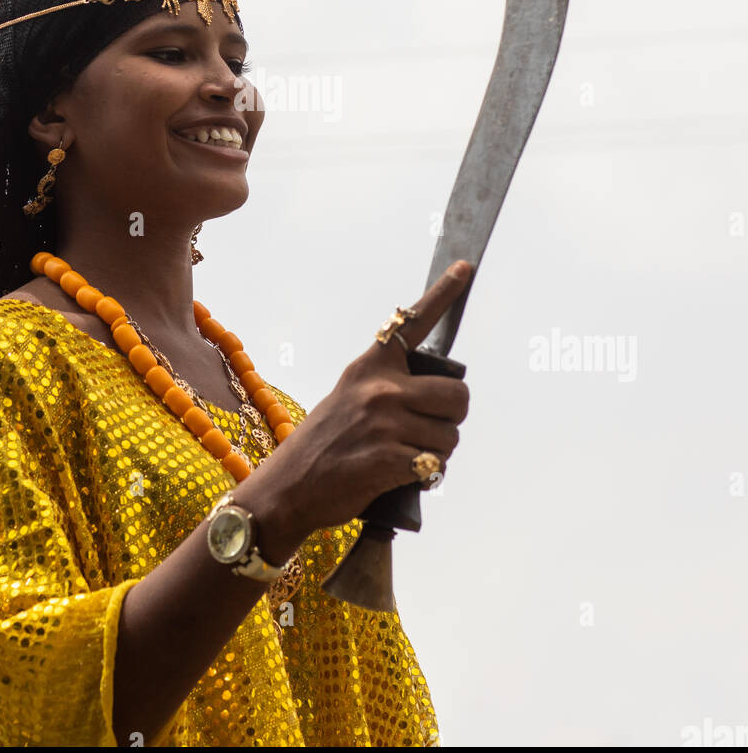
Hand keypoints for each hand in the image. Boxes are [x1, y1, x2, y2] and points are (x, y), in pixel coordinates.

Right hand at [239, 260, 473, 544]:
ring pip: (450, 437)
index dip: (444, 292)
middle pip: (457, 395)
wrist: (288, 486)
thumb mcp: (350, 397)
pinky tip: (400, 476)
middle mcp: (380, 387)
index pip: (413, 321)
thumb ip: (389, 387)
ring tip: (405, 456)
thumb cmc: (324, 444)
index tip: (465, 266)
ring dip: (437, 453)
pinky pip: (435, 465)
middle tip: (428, 429)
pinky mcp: (389, 458)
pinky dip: (426, 476)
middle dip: (451, 418)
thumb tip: (438, 398)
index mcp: (371, 365)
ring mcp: (385, 422)